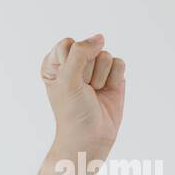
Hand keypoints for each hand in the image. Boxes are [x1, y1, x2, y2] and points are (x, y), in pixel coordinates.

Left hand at [39, 34, 125, 157]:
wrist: (91, 136)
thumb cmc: (72, 111)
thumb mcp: (68, 79)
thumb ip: (80, 53)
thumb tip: (99, 37)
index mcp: (55, 65)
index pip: (67, 44)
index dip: (71, 62)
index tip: (67, 81)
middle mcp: (75, 64)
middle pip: (89, 48)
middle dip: (88, 71)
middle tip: (83, 90)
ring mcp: (95, 69)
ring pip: (105, 55)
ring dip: (101, 77)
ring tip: (94, 93)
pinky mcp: (113, 76)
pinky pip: (119, 63)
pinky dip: (114, 79)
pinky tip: (106, 92)